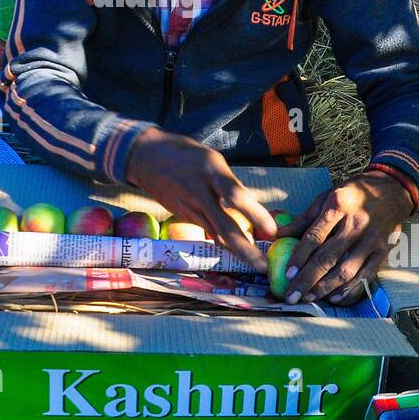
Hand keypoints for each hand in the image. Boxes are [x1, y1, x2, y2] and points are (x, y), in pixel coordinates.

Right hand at [125, 127, 276, 270]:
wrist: (146, 156)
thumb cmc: (185, 153)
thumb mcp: (211, 159)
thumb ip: (228, 182)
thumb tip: (248, 204)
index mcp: (211, 171)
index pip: (236, 196)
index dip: (255, 214)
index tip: (272, 231)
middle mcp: (200, 192)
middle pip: (224, 227)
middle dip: (246, 250)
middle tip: (264, 266)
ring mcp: (190, 207)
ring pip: (215, 235)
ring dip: (237, 251)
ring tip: (257, 264)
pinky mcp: (183, 215)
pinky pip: (207, 231)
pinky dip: (223, 241)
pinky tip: (237, 249)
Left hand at [277, 171, 412, 305]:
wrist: (392, 190)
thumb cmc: (353, 194)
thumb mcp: (326, 197)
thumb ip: (304, 219)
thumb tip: (279, 235)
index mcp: (338, 206)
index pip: (314, 237)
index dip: (299, 257)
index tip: (287, 274)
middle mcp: (355, 224)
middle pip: (328, 257)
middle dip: (307, 280)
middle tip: (292, 296)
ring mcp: (371, 240)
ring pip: (346, 271)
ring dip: (325, 288)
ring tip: (308, 298)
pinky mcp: (383, 252)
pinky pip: (365, 276)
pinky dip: (349, 290)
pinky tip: (334, 298)